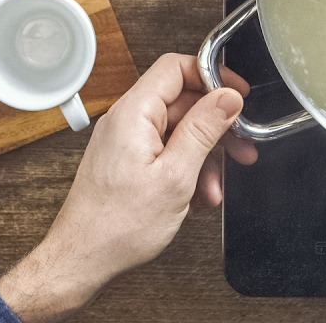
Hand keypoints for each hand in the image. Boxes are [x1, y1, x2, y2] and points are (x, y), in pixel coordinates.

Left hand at [0, 53, 256, 322]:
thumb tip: (227, 97)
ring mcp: (125, 141)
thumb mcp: (176, 176)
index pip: (175, 67)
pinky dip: (186, 168)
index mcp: (134, 113)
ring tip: (216, 187)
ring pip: (177, 130)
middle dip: (215, 125)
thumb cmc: (118, 225)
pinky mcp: (126, 160)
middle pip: (181, 101)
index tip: (238, 95)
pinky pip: (165, 151)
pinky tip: (198, 195)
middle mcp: (126, 120)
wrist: (83, 258)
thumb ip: (204, 130)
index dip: (212, 75)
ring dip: (204, 155)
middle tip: (242, 146)